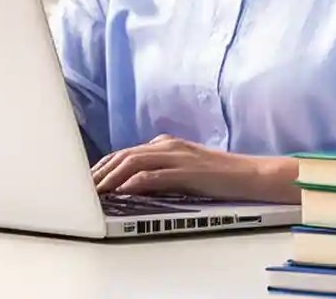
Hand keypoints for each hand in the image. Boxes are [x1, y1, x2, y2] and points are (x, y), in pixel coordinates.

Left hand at [91, 134, 299, 202]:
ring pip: (133, 162)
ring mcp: (177, 156)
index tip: (88, 179)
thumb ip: (161, 171)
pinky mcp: (186, 171)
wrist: (252, 174)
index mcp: (165, 143)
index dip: (103, 165)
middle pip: (123, 154)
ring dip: (111, 177)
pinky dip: (134, 182)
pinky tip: (122, 191)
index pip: (125, 152)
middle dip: (100, 171)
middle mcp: (167, 145)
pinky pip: (153, 175)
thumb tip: (134, 184)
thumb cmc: (220, 175)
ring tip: (96, 191)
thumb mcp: (185, 169)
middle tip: (83, 187)